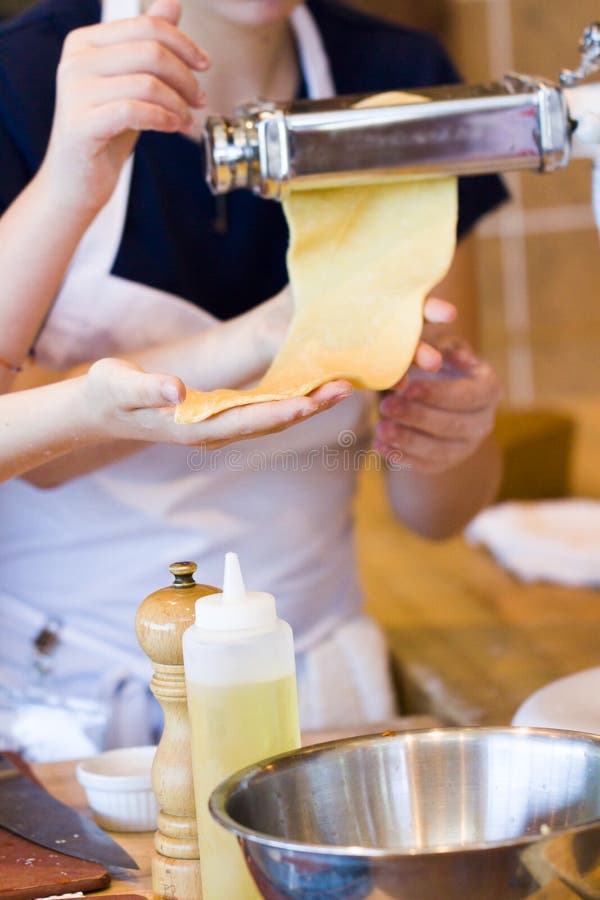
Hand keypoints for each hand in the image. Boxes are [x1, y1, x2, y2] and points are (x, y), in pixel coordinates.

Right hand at [39, 0, 207, 214]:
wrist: (75, 182)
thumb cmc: (105, 133)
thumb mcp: (131, 83)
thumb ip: (147, 44)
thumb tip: (173, 3)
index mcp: (85, 42)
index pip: (147, 26)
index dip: (184, 44)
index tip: (204, 66)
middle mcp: (76, 61)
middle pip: (151, 50)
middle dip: (185, 77)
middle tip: (199, 100)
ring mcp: (76, 91)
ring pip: (147, 82)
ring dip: (178, 104)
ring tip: (186, 121)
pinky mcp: (81, 124)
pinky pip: (135, 110)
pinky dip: (163, 119)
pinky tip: (173, 128)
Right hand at [82, 358, 352, 446]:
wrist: (100, 410)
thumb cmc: (108, 394)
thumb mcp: (119, 384)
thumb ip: (147, 388)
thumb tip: (176, 391)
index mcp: (196, 428)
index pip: (251, 421)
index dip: (286, 411)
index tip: (316, 399)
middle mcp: (213, 432)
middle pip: (271, 422)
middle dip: (309, 407)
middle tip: (347, 387)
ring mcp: (217, 427)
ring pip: (271, 419)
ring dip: (305, 405)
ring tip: (339, 386)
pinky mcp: (218, 417)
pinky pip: (261, 412)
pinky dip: (286, 401)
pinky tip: (307, 387)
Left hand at [374, 336, 501, 473]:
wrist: (436, 394)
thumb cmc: (438, 363)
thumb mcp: (441, 348)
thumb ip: (438, 348)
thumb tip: (440, 356)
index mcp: (489, 389)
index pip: (467, 395)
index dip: (438, 394)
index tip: (408, 387)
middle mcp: (484, 421)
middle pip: (453, 425)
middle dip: (417, 417)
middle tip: (386, 406)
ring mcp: (466, 446)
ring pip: (440, 450)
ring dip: (408, 440)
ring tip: (381, 428)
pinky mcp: (446, 462)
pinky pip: (425, 465)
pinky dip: (401, 457)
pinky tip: (380, 446)